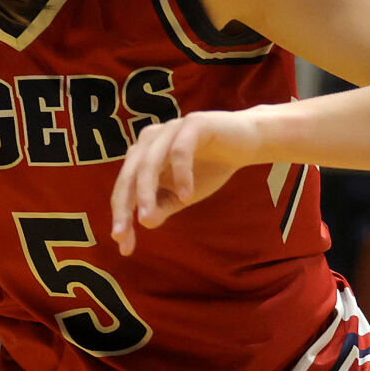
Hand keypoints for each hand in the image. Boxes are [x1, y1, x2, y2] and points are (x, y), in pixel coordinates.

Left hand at [108, 108, 257, 255]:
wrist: (247, 142)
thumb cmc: (210, 167)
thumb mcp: (182, 194)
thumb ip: (162, 206)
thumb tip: (144, 223)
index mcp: (143, 154)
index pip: (125, 187)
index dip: (122, 216)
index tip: (123, 246)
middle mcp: (151, 139)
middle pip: (129, 174)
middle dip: (124, 205)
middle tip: (123, 234)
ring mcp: (170, 129)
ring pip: (149, 162)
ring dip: (146, 192)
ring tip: (147, 219)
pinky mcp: (193, 123)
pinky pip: (179, 150)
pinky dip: (180, 175)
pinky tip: (187, 197)